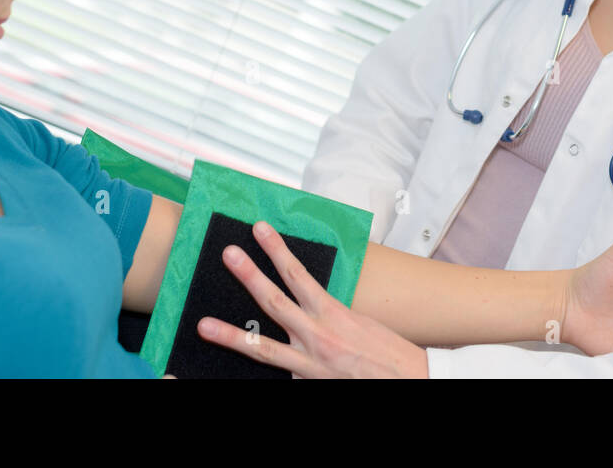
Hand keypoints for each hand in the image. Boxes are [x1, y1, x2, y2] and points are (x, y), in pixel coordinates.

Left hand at [196, 221, 428, 377]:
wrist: (409, 380)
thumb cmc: (387, 350)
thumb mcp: (357, 321)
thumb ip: (325, 314)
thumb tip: (303, 306)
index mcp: (331, 313)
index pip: (298, 274)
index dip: (277, 250)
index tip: (260, 229)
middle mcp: (316, 335)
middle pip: (273, 301)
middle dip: (248, 275)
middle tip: (228, 254)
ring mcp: (308, 363)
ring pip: (261, 347)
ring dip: (230, 334)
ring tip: (203, 324)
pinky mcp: (307, 382)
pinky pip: (278, 374)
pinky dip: (261, 368)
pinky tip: (231, 367)